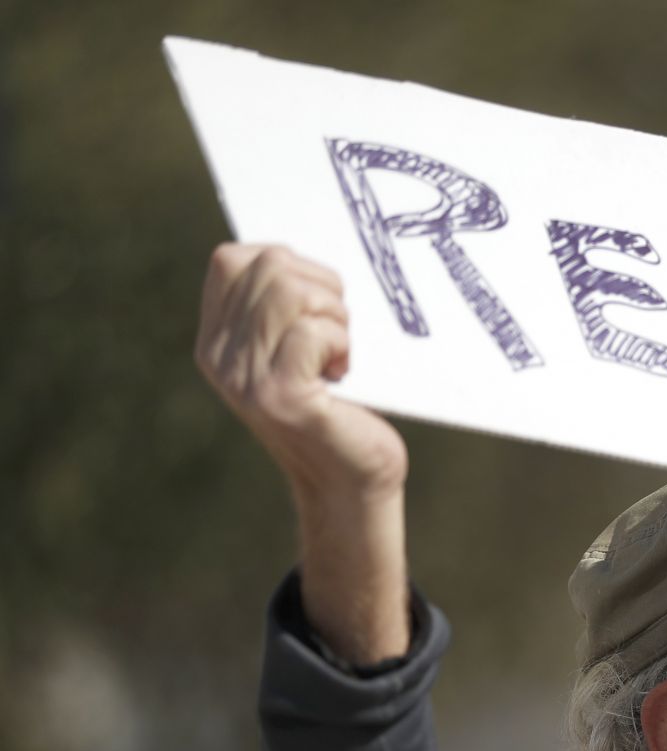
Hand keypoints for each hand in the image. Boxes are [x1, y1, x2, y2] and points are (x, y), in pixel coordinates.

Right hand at [195, 242, 411, 663]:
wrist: (353, 484)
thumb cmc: (340, 410)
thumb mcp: (298, 351)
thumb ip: (282, 307)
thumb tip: (294, 253)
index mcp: (215, 340)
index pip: (230, 259)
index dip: (286, 262)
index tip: (318, 301)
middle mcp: (219, 358)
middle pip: (267, 266)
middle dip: (322, 286)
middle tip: (339, 332)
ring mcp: (245, 379)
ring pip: (289, 291)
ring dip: (335, 313)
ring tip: (341, 352)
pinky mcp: (280, 397)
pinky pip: (312, 331)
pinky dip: (342, 343)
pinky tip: (343, 374)